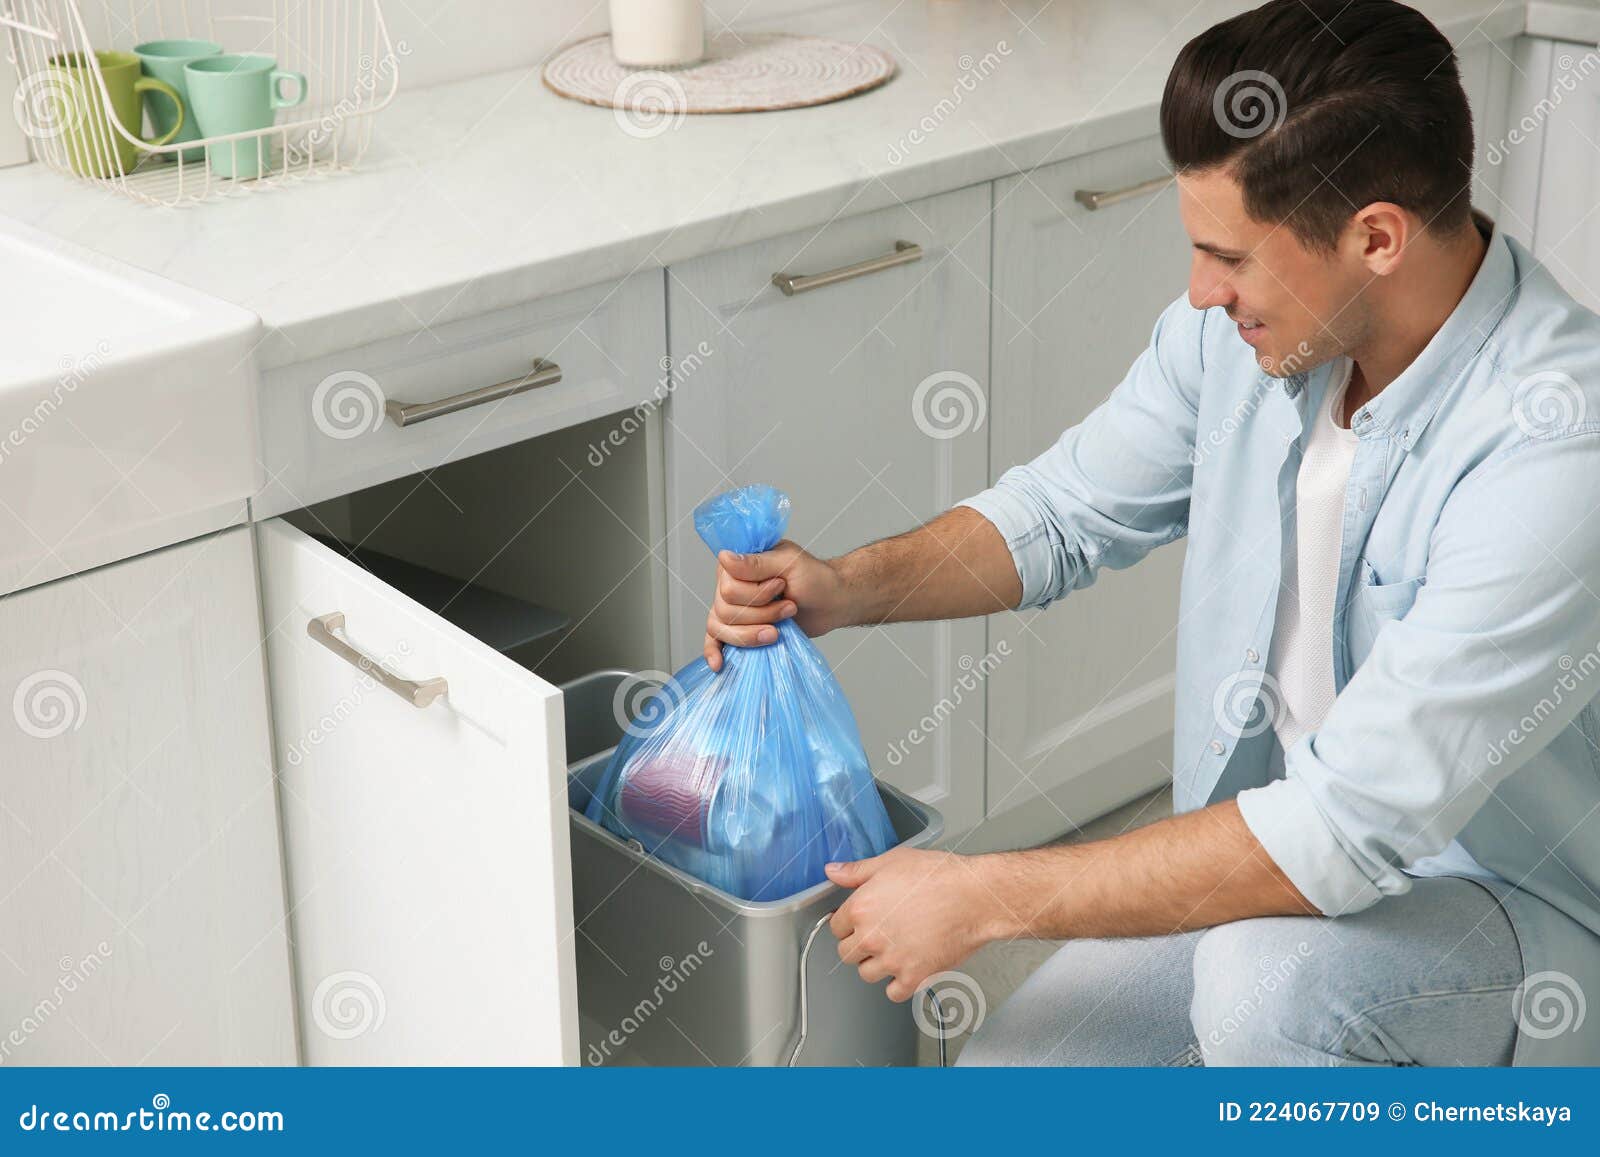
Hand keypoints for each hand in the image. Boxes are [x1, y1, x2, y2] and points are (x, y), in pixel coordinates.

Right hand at [702, 540, 849, 670]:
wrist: (831, 603)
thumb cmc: (815, 579)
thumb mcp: (789, 563)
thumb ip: (756, 563)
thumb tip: (724, 557)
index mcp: (738, 564)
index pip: (727, 587)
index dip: (755, 594)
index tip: (781, 586)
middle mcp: (729, 585)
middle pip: (725, 610)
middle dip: (762, 614)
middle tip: (789, 606)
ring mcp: (733, 608)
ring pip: (722, 628)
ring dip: (753, 633)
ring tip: (778, 630)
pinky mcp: (739, 628)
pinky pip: (715, 640)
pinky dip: (713, 651)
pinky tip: (719, 663)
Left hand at [824, 847, 1000, 1001]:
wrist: (975, 897)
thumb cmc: (940, 877)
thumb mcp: (892, 862)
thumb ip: (857, 871)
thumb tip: (833, 872)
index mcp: (861, 908)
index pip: (836, 927)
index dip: (848, 923)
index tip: (859, 922)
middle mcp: (871, 937)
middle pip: (847, 953)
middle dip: (859, 944)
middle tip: (877, 934)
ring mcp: (892, 960)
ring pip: (866, 974)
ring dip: (876, 965)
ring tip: (892, 949)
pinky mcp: (914, 977)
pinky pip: (893, 992)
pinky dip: (898, 984)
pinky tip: (906, 967)